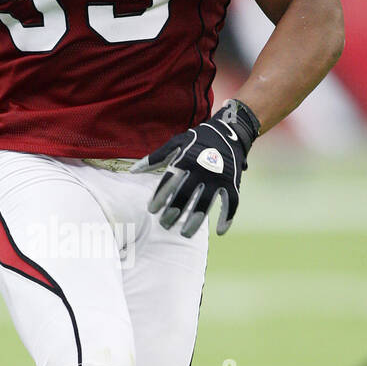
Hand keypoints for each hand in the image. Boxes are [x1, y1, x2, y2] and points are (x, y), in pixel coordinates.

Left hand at [130, 98, 259, 237]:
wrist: (230, 131)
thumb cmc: (199, 139)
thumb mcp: (177, 143)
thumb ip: (156, 158)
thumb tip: (133, 171)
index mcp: (186, 159)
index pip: (169, 182)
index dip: (159, 197)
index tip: (152, 210)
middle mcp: (201, 168)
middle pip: (184, 195)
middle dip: (173, 212)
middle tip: (164, 224)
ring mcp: (218, 176)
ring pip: (205, 203)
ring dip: (195, 221)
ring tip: (184, 234)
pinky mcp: (233, 182)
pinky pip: (231, 202)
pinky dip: (227, 217)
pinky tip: (219, 232)